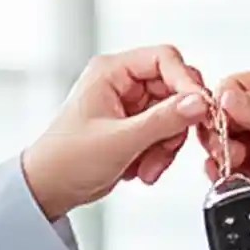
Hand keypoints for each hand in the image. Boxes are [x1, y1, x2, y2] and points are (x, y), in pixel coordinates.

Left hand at [22, 45, 208, 219]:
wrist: (49, 190)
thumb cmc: (66, 160)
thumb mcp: (120, 140)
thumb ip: (163, 120)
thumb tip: (199, 103)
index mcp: (111, 71)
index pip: (164, 59)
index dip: (186, 82)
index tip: (200, 108)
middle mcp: (122, 83)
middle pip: (174, 89)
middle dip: (176, 123)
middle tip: (171, 145)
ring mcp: (130, 105)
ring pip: (174, 115)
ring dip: (167, 145)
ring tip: (148, 166)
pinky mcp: (135, 127)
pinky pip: (165, 133)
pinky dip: (160, 154)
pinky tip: (143, 169)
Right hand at [201, 66, 249, 247]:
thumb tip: (230, 98)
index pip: (241, 86)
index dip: (222, 102)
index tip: (218, 120)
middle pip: (228, 118)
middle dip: (218, 131)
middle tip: (225, 147)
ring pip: (228, 149)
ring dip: (221, 157)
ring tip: (231, 165)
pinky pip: (239, 180)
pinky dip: (229, 183)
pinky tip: (234, 183)